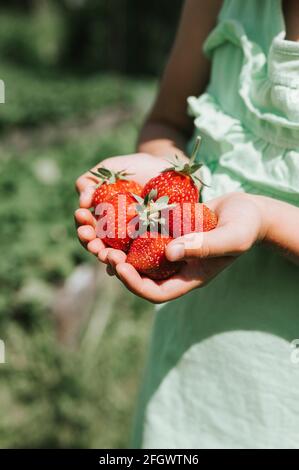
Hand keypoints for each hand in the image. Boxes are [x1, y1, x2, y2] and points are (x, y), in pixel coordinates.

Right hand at [74, 153, 169, 254]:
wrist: (165, 169)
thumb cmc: (134, 169)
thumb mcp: (108, 169)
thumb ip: (89, 181)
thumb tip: (83, 202)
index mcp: (101, 222)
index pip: (88, 231)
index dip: (83, 228)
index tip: (83, 219)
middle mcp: (115, 237)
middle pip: (99, 248)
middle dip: (93, 246)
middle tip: (93, 244)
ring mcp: (134, 244)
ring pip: (118, 258)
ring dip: (110, 259)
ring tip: (108, 256)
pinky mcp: (154, 246)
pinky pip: (143, 259)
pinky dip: (133, 264)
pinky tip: (128, 264)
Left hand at [104, 192, 268, 302]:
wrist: (246, 210)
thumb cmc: (245, 226)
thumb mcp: (232, 237)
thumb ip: (206, 245)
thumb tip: (170, 253)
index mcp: (189, 278)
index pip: (155, 292)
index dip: (134, 283)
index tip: (118, 265)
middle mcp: (175, 267)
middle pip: (139, 276)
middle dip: (117, 266)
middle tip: (101, 250)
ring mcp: (170, 249)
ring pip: (136, 257)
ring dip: (115, 248)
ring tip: (98, 234)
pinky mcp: (166, 232)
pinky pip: (141, 236)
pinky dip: (126, 230)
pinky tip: (114, 216)